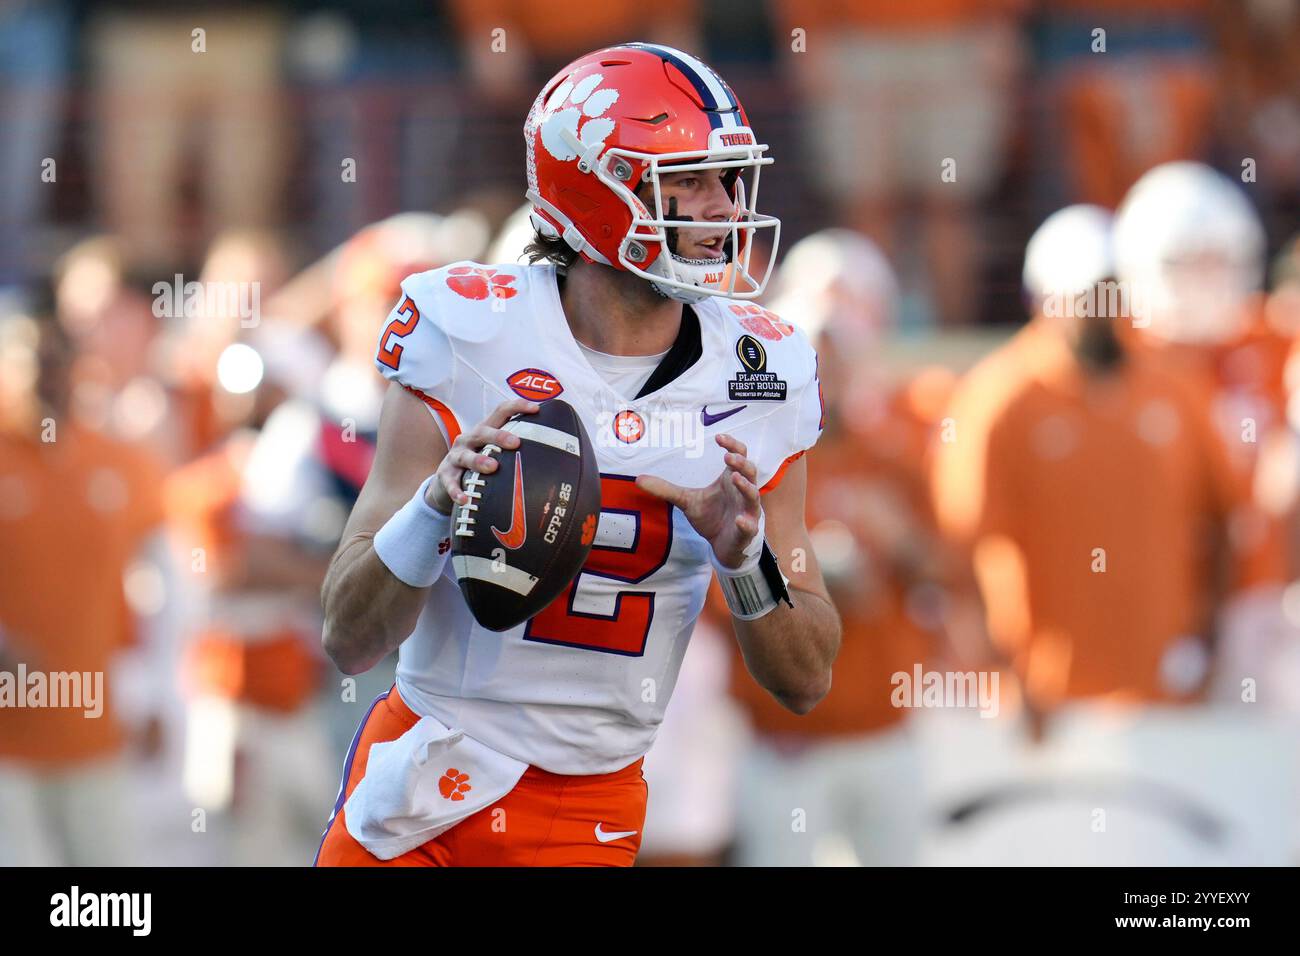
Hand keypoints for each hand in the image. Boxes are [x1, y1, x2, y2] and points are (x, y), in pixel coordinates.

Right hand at [425, 398, 539, 514]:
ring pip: (465, 456)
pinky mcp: (445, 475)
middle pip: (483, 431)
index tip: (537, 408)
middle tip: (516, 443)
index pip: (501, 412)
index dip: (518, 406)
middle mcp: (469, 439)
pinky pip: (450, 482)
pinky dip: (457, 491)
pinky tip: (465, 499)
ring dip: (479, 460)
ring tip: (492, 467)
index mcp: (484, 431)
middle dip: (499, 435)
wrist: (445, 484)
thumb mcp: (494, 453)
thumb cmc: (479, 467)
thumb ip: (516, 452)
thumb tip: (555, 458)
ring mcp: (455, 456)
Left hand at [637, 433, 760, 568]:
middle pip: (749, 471)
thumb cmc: (710, 517)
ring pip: (753, 496)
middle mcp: (742, 492)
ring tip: (734, 478)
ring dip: (745, 486)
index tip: (719, 437)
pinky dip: (746, 522)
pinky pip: (750, 526)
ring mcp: (747, 511)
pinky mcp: (746, 531)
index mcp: (730, 480)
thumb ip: (666, 490)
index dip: (732, 445)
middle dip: (740, 463)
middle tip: (727, 457)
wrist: (720, 545)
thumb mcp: (686, 501)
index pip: (738, 455)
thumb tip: (638, 479)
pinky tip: (739, 520)